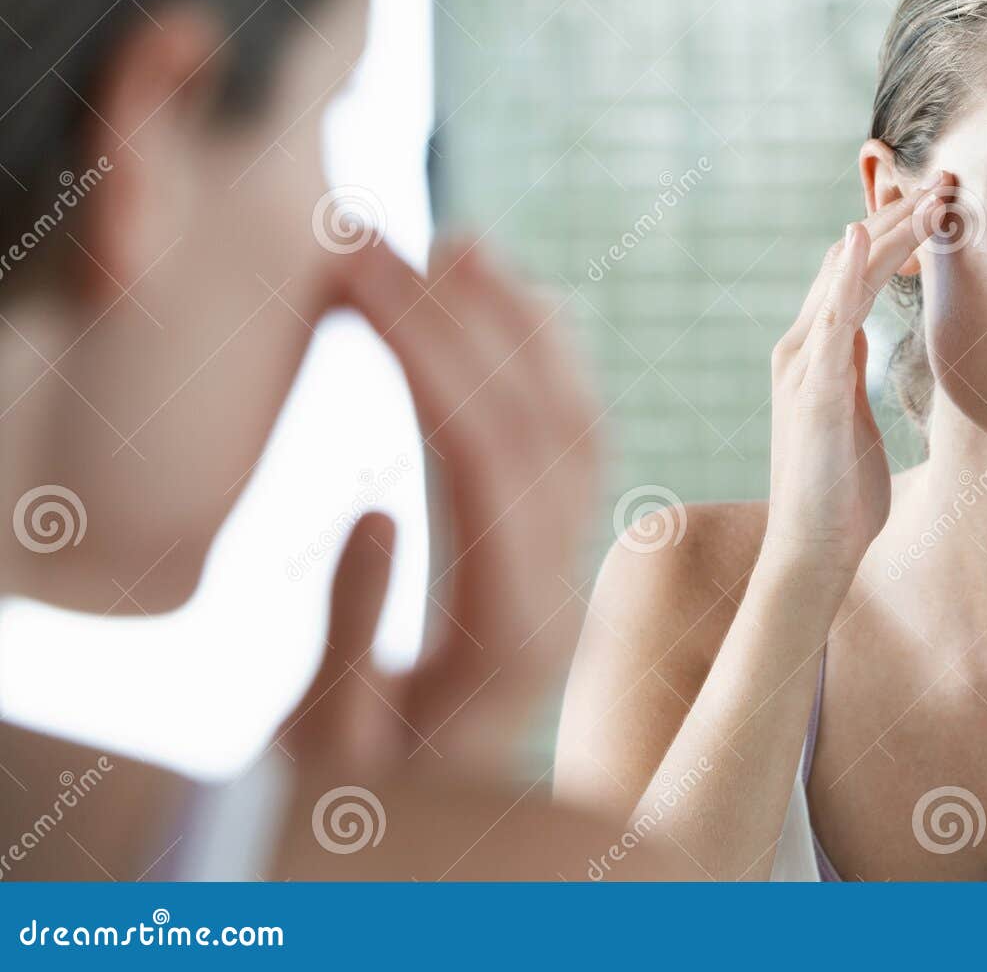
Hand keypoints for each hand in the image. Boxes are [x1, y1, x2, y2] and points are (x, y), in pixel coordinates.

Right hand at [280, 237, 602, 776]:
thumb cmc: (368, 800)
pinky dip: (544, 362)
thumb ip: (343, 642)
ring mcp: (573, 569)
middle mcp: (562, 592)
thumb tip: (371, 507)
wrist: (442, 830)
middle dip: (456, 316)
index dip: (426, 354)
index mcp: (509, 634)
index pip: (487, 461)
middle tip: (375, 239)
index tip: (358, 275)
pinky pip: (576, 441)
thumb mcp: (328, 750)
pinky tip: (503, 308)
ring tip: (455, 247)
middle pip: (537, 423)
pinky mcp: (564, 554)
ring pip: (576, 422)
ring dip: (519, 324)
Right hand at [761, 175, 948, 582]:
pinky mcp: (812, 390)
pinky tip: (860, 240)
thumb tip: (865, 344)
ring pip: (843, 277)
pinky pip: (830, 321)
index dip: (895, 235)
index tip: (938, 202)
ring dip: (886, 231)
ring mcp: (803, 365)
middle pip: (849, 262)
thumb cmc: (840, 492)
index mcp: (818, 353)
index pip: (856, 274)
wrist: (813, 549)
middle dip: (897, 217)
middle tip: (945, 178)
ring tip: (927, 192)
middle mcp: (802, 347)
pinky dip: (844, 276)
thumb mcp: (851, 418)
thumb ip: (852, 375)